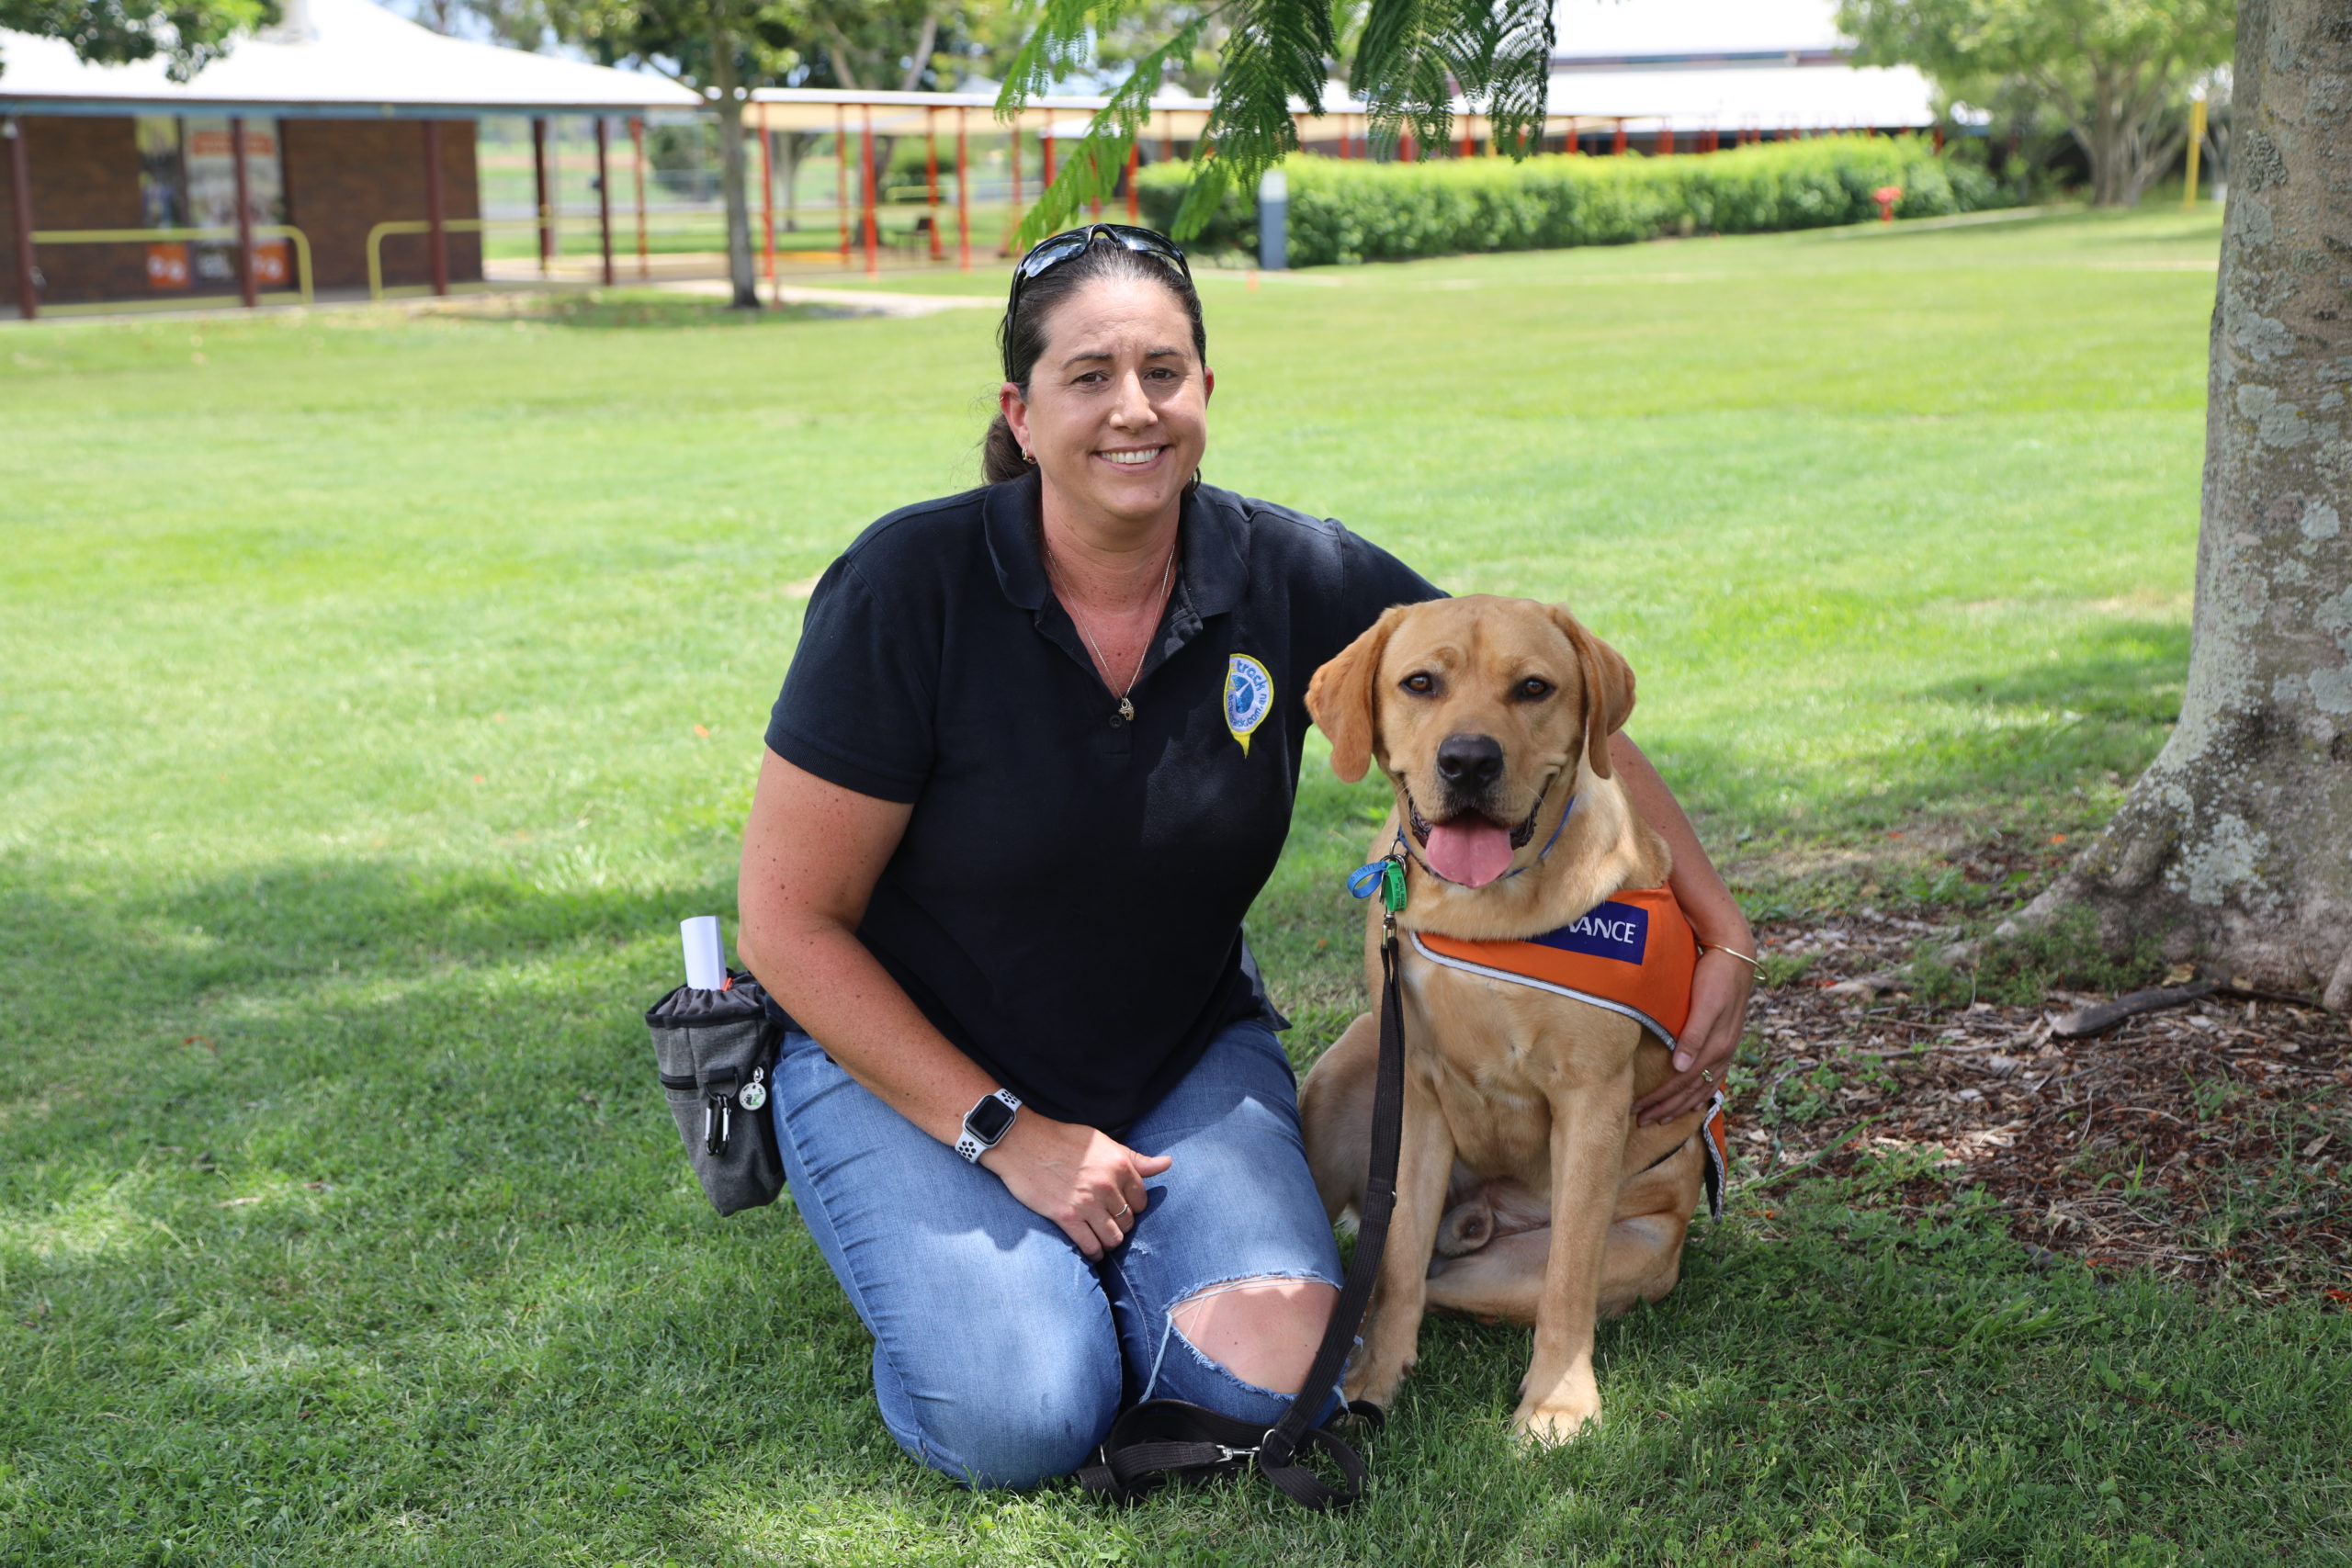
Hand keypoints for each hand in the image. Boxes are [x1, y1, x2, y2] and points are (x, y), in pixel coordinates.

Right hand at [981, 1112, 1171, 1259]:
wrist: (1021, 1142)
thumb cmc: (1062, 1139)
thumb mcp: (1103, 1142)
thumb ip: (1136, 1159)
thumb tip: (1167, 1164)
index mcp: (1119, 1165)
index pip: (1141, 1200)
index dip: (1132, 1206)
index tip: (1119, 1206)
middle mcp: (1107, 1185)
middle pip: (1129, 1221)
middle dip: (1120, 1224)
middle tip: (1107, 1221)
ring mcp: (1086, 1203)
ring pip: (1113, 1238)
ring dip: (1109, 1241)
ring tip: (1100, 1237)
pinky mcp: (1066, 1217)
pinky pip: (1090, 1246)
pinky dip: (1094, 1253)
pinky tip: (1091, 1249)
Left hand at [1636, 947, 1753, 1125]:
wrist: (1735, 954)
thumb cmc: (1714, 976)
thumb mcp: (1705, 1003)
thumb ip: (1693, 1035)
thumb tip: (1680, 1067)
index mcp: (1716, 1045)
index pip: (1682, 1082)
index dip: (1660, 1098)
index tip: (1637, 1109)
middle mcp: (1723, 1052)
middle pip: (1691, 1091)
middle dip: (1666, 1108)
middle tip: (1641, 1121)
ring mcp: (1726, 1048)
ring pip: (1703, 1088)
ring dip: (1681, 1106)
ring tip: (1661, 1118)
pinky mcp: (1726, 1041)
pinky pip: (1713, 1078)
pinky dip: (1699, 1093)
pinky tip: (1691, 1099)